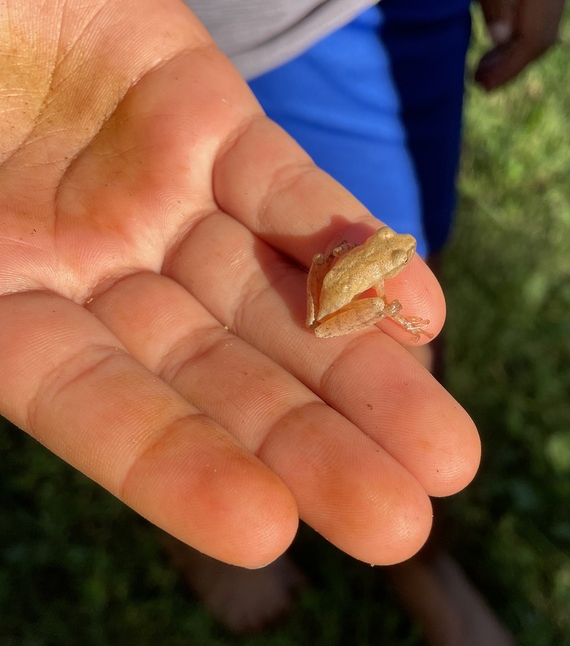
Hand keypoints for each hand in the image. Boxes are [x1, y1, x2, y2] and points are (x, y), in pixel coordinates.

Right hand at [0, 0, 479, 567]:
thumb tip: (5, 344)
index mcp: (2, 306)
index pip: (98, 411)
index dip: (177, 470)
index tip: (267, 530)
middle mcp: (85, 269)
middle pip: (215, 374)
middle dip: (311, 446)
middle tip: (404, 529)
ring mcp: (151, 194)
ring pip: (272, 299)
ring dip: (363, 369)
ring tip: (449, 454)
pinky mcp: (204, 115)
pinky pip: (285, 188)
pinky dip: (350, 243)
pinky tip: (425, 309)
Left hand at [467, 0, 569, 90]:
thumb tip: (502, 40)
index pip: (537, 37)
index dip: (510, 68)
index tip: (481, 85)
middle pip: (545, 32)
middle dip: (515, 63)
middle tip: (480, 80)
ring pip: (546, 15)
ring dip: (518, 44)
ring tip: (488, 60)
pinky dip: (523, 20)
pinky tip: (501, 22)